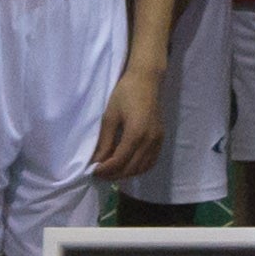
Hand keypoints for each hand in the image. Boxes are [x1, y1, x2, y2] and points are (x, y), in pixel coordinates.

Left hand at [92, 61, 165, 177]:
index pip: (120, 161)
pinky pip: (151, 161)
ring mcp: (158, 140)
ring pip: (143, 167)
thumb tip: (97, 161)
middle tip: (100, 174)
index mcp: (136, 133)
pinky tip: (128, 165)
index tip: (93, 171)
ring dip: (127, 173)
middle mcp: (150, 140)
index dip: (106, 169)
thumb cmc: (125, 93)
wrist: (147, 80)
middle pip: (132, 168)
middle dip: (114, 174)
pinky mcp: (161, 138)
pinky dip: (139, 168)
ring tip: (112, 171)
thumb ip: (104, 141)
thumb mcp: (110, 116)